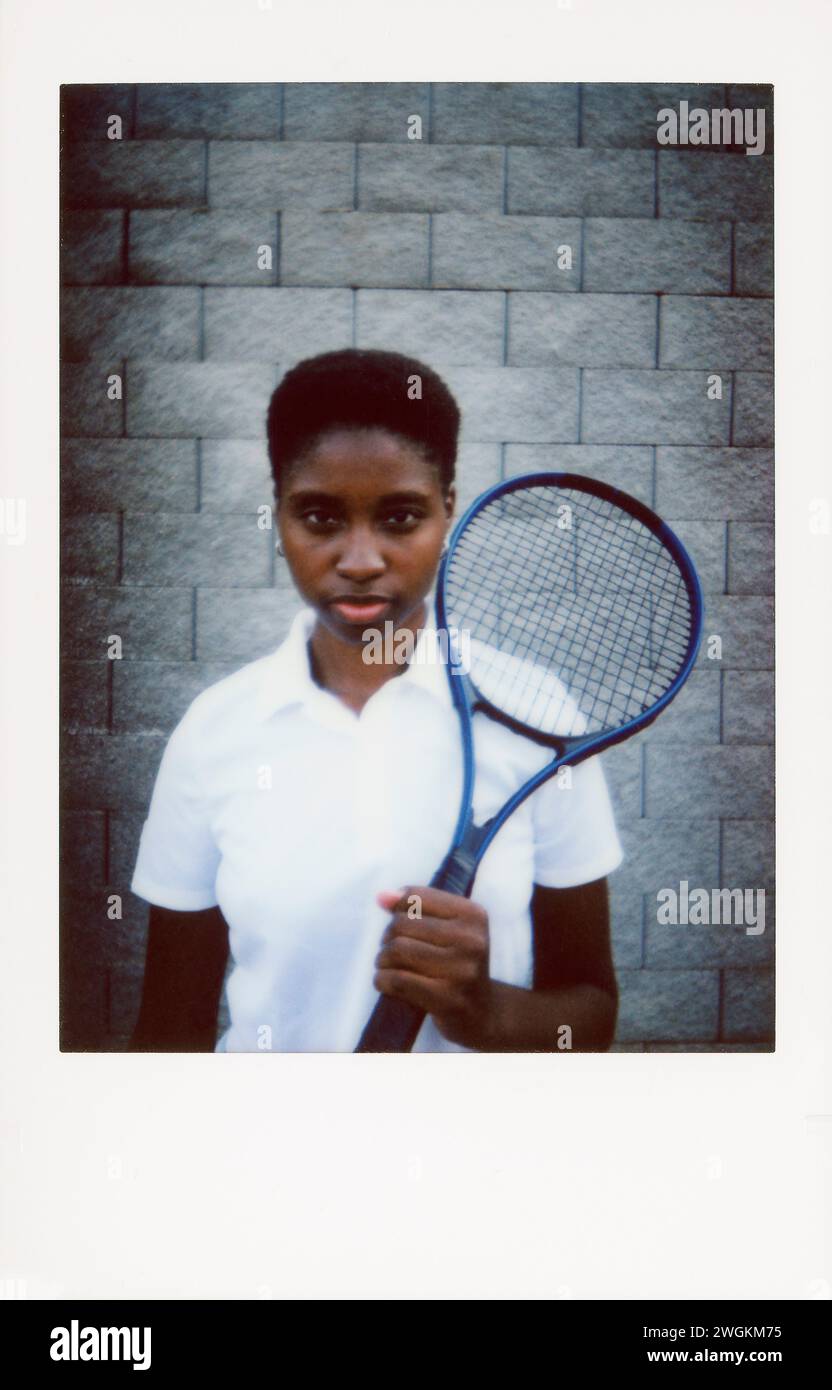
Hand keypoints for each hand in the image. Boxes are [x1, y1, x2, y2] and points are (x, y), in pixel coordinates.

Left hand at [373, 885, 496, 1048]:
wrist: (481, 1013)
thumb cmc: (455, 964)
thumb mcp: (446, 929)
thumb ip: (414, 908)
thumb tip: (382, 897)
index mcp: (473, 915)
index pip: (415, 896)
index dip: (397, 909)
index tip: (400, 927)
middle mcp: (471, 940)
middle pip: (402, 924)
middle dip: (387, 938)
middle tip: (391, 951)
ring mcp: (461, 970)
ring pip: (397, 950)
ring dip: (382, 959)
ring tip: (387, 966)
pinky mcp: (447, 998)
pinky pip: (398, 979)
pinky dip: (382, 980)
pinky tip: (387, 982)